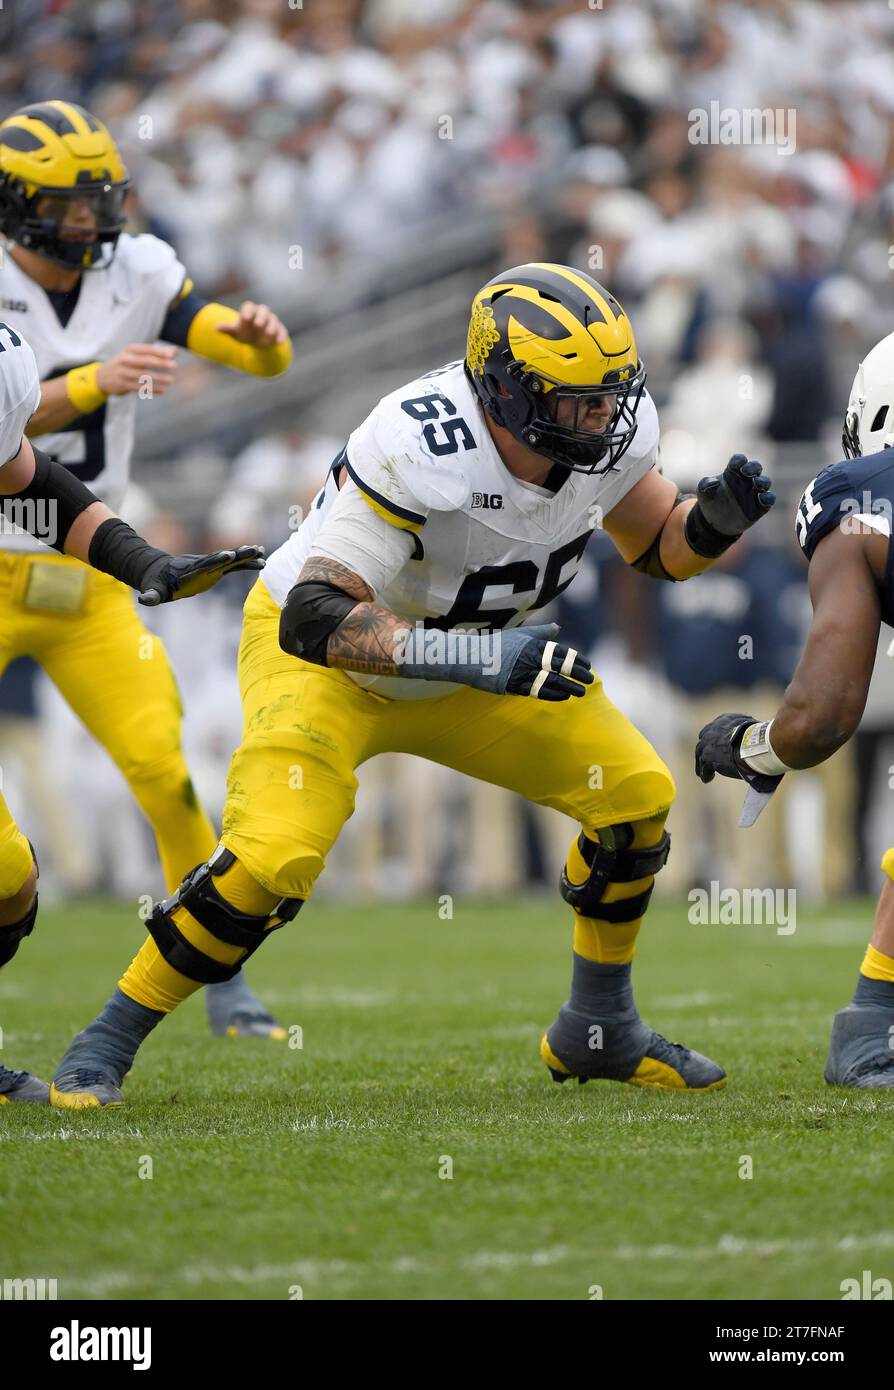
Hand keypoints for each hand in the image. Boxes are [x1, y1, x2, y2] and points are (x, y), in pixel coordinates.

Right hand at [96, 344, 176, 396]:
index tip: (172, 355)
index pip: (146, 349)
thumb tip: (174, 351)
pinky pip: (139, 387)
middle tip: (174, 366)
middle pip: (145, 361)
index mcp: (130, 350)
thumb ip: (155, 353)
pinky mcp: (122, 385)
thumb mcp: (136, 355)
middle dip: (160, 363)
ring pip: (143, 375)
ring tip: (171, 380)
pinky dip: (152, 389)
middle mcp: (125, 359)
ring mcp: (122, 372)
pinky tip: (163, 390)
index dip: (159, 351)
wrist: (102, 377)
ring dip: (158, 378)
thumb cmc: (126, 364)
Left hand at [138, 545, 264, 605]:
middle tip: (253, 549)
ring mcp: (211, 565)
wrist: (160, 573)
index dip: (216, 559)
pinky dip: (247, 564)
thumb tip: (144, 599)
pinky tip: (262, 562)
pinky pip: (234, 567)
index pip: (205, 563)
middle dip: (237, 554)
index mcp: (191, 569)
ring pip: (231, 559)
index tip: (228, 555)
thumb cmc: (157, 584)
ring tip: (262, 551)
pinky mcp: (216, 570)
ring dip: (246, 556)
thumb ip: (151, 595)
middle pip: (222, 557)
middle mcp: (203, 564)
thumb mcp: (154, 591)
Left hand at [216, 301, 288, 347]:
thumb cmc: (245, 334)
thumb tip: (217, 328)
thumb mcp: (236, 333)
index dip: (247, 311)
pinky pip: (282, 331)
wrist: (258, 341)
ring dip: (271, 327)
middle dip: (261, 317)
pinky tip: (279, 342)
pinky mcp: (280, 330)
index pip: (249, 307)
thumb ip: (228, 329)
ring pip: (273, 320)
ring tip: (268, 334)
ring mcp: (272, 321)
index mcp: (250, 311)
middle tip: (258, 324)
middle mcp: (262, 313)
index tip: (244, 318)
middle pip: (263, 310)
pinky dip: (281, 336)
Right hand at [501, 623, 593, 700]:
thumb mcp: (520, 634)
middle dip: (577, 674)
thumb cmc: (498, 645)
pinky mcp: (514, 687)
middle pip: (560, 667)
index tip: (588, 665)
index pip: (561, 652)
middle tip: (590, 680)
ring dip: (568, 687)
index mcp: (533, 644)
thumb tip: (558, 627)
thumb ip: (541, 632)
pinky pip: (538, 692)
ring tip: (581, 692)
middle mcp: (530, 658)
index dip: (576, 659)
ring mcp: (522, 673)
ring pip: (552, 682)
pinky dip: (553, 695)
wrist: (473, 659)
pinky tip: (564, 696)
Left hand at [695, 454, 774, 536]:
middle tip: (746, 471)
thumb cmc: (710, 501)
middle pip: (755, 467)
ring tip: (757, 483)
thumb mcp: (703, 492)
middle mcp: (746, 479)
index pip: (739, 460)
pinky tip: (762, 498)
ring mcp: (754, 492)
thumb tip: (714, 482)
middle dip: (753, 467)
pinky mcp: (760, 506)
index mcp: (733, 472)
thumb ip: (705, 484)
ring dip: (763, 481)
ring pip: (765, 481)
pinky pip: (769, 499)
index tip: (734, 465)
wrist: (714, 522)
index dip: (738, 460)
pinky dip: (768, 497)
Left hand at [695, 711, 782, 793]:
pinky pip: (704, 767)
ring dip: (702, 763)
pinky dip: (706, 773)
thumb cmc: (761, 739)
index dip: (714, 738)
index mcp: (725, 720)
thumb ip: (746, 733)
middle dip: (705, 749)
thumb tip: (753, 740)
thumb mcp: (751, 730)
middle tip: (707, 758)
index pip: (714, 728)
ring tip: (704, 773)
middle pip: (704, 739)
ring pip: (700, 753)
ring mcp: (708, 742)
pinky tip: (708, 779)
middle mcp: (713, 729)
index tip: (716, 745)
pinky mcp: (708, 755)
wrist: (756, 745)